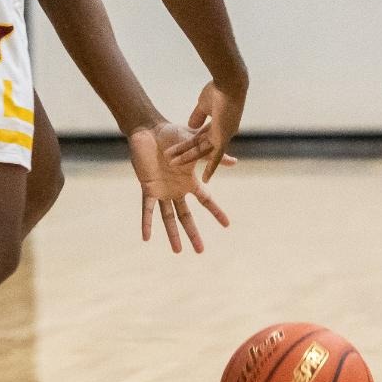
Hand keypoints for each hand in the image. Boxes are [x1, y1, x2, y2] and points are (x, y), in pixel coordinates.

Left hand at [129, 121, 231, 253]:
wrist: (149, 130)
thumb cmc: (172, 134)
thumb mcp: (196, 146)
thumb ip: (213, 156)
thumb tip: (235, 161)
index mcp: (189, 181)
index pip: (206, 200)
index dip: (216, 212)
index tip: (227, 224)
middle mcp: (176, 190)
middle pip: (186, 216)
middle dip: (193, 233)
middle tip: (201, 251)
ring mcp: (162, 191)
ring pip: (168, 218)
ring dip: (172, 234)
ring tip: (178, 251)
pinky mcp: (148, 188)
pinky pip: (147, 209)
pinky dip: (147, 223)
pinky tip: (146, 237)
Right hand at [166, 80, 246, 181]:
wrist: (228, 85)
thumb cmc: (218, 90)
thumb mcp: (204, 105)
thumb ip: (198, 116)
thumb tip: (192, 124)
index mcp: (217, 124)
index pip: (200, 136)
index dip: (190, 143)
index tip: (180, 149)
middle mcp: (220, 133)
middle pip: (199, 145)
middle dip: (185, 153)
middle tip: (172, 160)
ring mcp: (222, 136)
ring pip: (202, 151)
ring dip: (187, 157)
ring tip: (172, 163)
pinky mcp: (223, 138)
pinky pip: (216, 157)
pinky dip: (211, 168)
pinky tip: (206, 179)